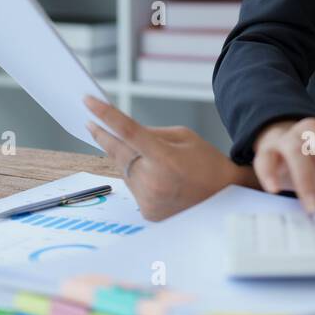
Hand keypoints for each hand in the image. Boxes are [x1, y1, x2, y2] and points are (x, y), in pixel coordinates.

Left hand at [83, 95, 242, 221]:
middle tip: (90, 122)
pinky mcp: (147, 212)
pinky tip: (154, 175)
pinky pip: (132, 187)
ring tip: (148, 157)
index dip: (106, 115)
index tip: (88, 101)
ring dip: (127, 159)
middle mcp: (154, 181)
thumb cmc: (207, 163)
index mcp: (166, 158)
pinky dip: (137, 177)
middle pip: (119, 152)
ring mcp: (149, 200)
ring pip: (124, 170)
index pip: (129, 131)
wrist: (226, 197)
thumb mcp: (185, 137)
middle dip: (104, 136)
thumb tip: (123, 131)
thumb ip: (152, 132)